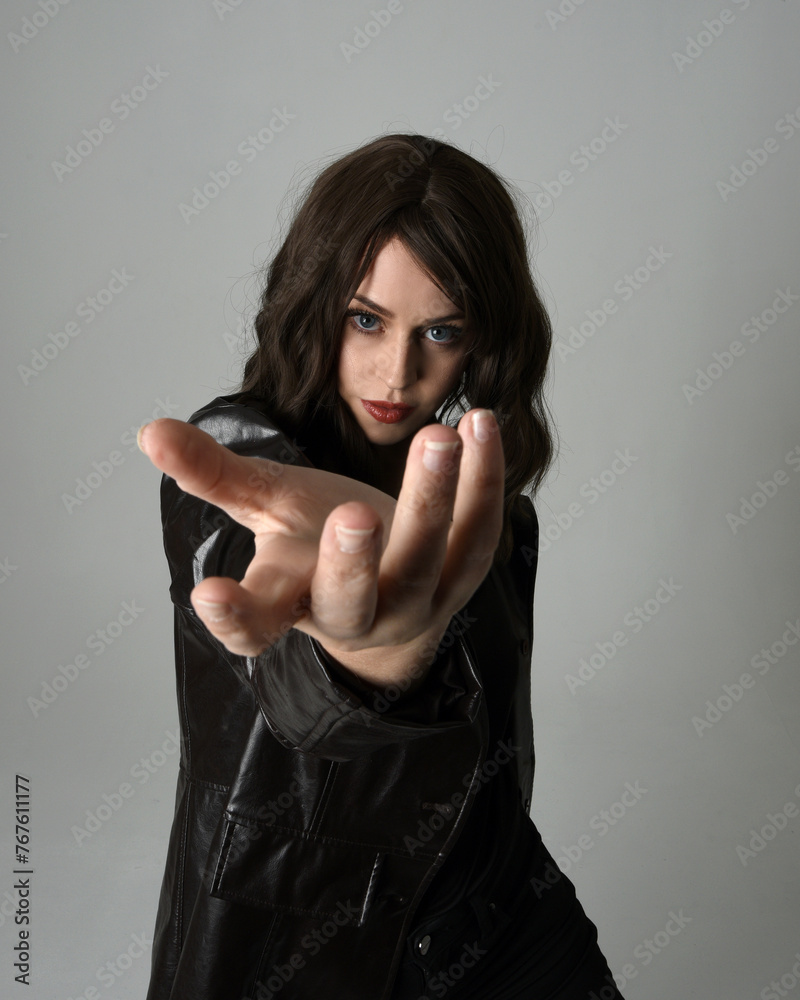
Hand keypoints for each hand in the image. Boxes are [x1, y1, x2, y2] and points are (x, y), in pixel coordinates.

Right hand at [138, 408, 503, 687]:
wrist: (389, 586)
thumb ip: (215, 475)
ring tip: (441, 437)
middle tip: (351, 515)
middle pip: (353, 601)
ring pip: (428, 561)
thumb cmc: (314, 544)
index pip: (257, 623)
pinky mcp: (464, 576)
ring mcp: (415, 601)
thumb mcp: (266, 510)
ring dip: (435, 500)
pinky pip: (479, 532)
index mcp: (293, 603)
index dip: (235, 616)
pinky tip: (483, 425)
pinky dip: (485, 482)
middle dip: (352, 563)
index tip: (208, 594)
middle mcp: (355, 615)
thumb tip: (149, 431)